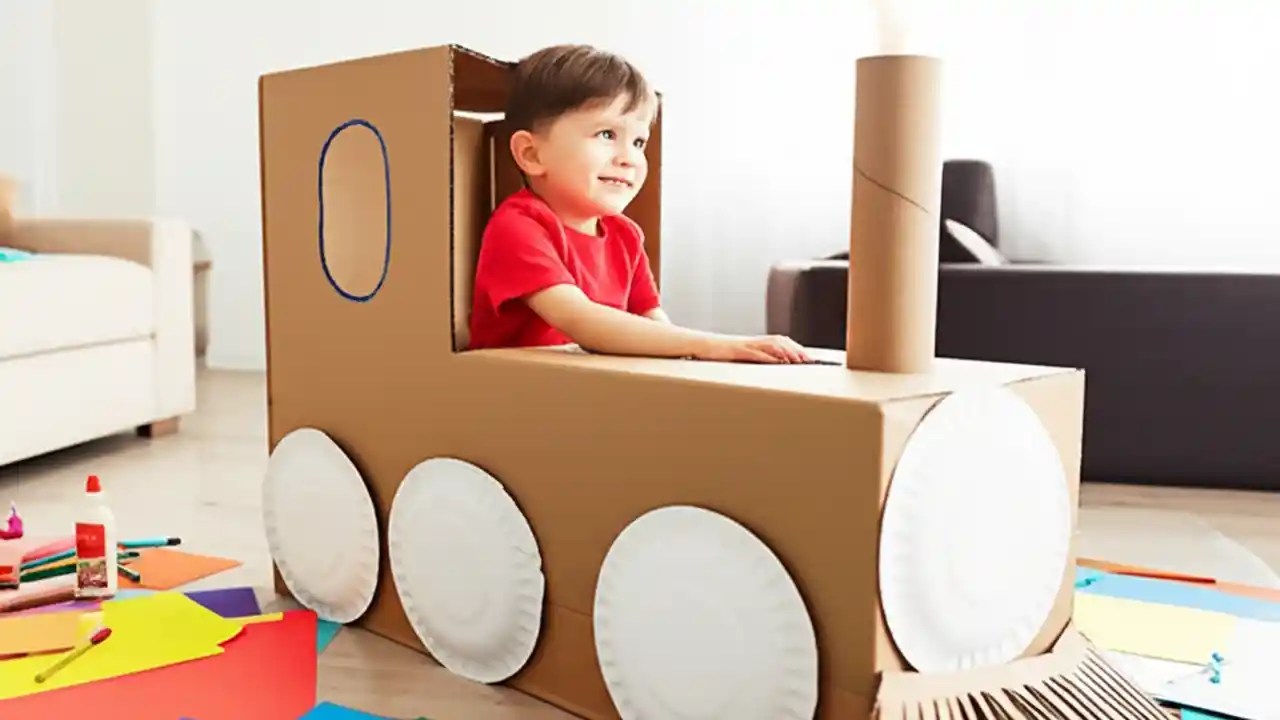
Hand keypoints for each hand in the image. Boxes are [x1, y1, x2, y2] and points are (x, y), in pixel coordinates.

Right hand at [696, 334, 812, 363]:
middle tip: (808, 360)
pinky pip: (756, 353)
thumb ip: (754, 359)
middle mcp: (753, 341)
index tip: (808, 357)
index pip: (780, 342)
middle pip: (780, 341)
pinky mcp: (738, 350)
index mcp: (755, 343)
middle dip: (796, 350)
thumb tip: (770, 367)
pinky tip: (778, 362)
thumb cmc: (718, 354)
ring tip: (798, 360)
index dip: (796, 348)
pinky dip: (768, 357)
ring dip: (787, 352)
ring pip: (771, 345)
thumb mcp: (739, 357)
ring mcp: (746, 345)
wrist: (700, 345)